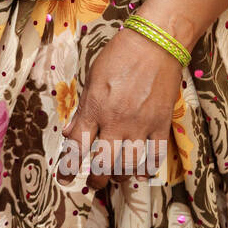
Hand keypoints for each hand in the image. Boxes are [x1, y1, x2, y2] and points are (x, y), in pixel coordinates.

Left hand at [61, 29, 181, 189]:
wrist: (155, 43)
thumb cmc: (119, 56)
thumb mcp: (91, 79)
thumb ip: (82, 109)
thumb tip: (70, 133)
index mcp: (95, 108)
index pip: (77, 147)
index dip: (68, 168)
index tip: (65, 181)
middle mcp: (117, 120)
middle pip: (104, 163)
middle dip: (96, 180)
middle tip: (93, 183)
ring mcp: (142, 124)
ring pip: (129, 164)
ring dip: (120, 175)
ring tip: (115, 176)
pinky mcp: (162, 123)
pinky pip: (155, 154)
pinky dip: (147, 166)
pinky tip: (141, 169)